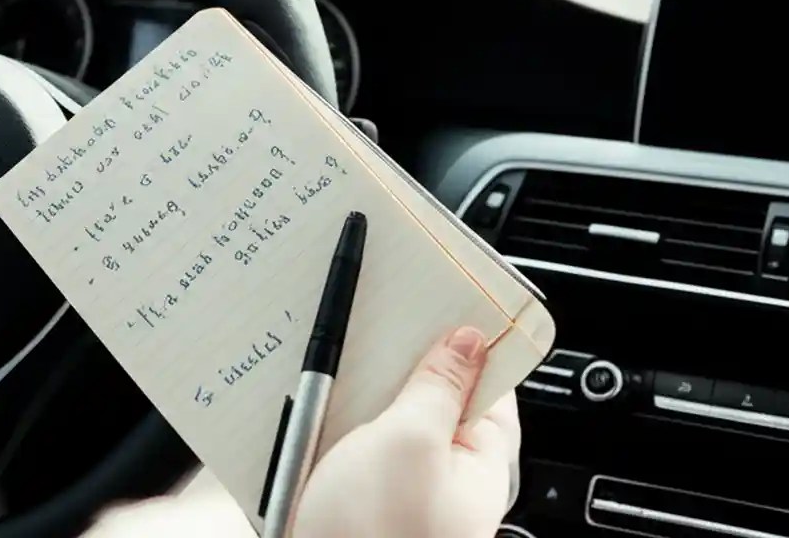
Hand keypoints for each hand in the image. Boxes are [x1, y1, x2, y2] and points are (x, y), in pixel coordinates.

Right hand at [79, 327, 518, 537]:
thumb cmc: (376, 536)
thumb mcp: (410, 441)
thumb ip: (440, 385)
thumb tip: (468, 336)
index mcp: (479, 450)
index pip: (487, 368)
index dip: (463, 321)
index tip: (435, 277)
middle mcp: (442, 465)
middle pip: (427, 383)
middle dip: (396, 345)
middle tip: (365, 299)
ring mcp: (396, 480)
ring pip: (380, 408)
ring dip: (353, 377)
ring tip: (325, 337)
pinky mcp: (353, 491)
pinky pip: (346, 436)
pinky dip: (325, 411)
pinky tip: (301, 394)